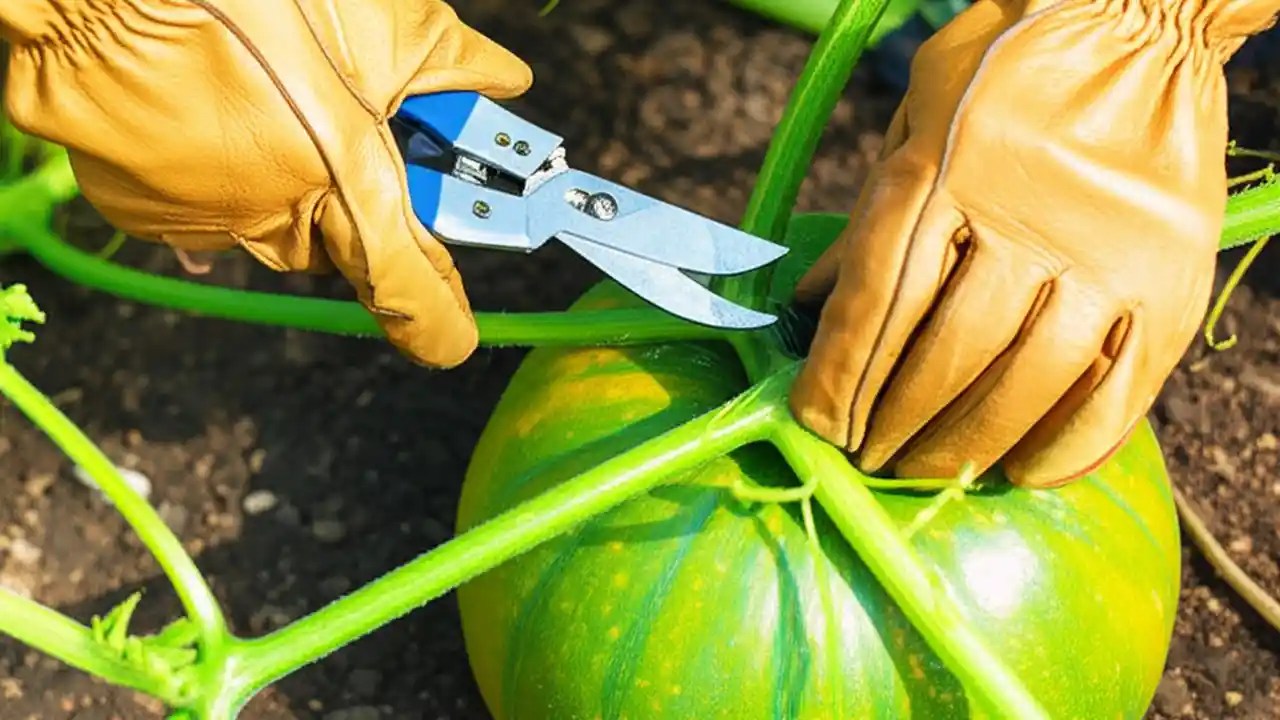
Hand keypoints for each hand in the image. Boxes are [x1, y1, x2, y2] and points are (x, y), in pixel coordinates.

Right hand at [1, 0, 530, 366]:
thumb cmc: (247, 0)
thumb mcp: (377, 21)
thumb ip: (452, 62)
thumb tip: (507, 79)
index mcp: (350, 190)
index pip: (411, 297)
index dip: (441, 324)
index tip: (455, 336)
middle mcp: (280, 225)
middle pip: (344, 248)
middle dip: (361, 207)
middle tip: (358, 135)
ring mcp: (210, 223)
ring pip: (275, 224)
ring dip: (290, 181)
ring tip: (273, 99)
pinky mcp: (149, 211)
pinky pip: (206, 211)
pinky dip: (224, 173)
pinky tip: (218, 118)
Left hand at [788, 0, 1277, 486]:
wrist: (1142, 20)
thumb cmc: (1006, 67)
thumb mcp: (915, 116)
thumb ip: (868, 215)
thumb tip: (808, 305)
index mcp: (947, 171)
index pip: (879, 300)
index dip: (838, 376)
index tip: (815, 423)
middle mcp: (1026, 218)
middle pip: (944, 356)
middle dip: (891, 423)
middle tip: (865, 457)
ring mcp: (1105, 256)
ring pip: (1023, 385)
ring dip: (962, 446)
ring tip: (923, 470)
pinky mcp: (1167, 285)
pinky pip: (1116, 395)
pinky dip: (1062, 448)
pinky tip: (1017, 471)